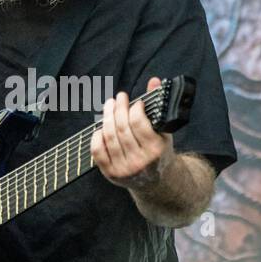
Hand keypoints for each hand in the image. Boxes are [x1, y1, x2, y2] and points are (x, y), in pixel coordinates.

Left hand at [91, 76, 175, 190]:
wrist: (155, 181)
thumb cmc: (159, 151)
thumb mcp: (163, 131)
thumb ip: (158, 106)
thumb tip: (154, 81)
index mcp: (155, 150)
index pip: (138, 123)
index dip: (134, 108)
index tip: (136, 102)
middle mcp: (139, 161)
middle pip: (121, 128)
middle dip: (118, 108)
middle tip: (119, 97)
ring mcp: (123, 168)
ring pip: (109, 136)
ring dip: (107, 117)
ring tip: (110, 105)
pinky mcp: (110, 173)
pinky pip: (97, 150)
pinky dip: (96, 136)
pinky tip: (100, 126)